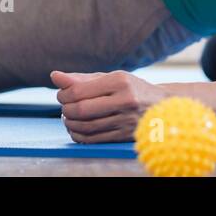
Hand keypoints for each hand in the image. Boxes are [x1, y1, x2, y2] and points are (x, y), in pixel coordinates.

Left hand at [51, 69, 168, 142]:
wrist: (162, 106)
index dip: (64, 94)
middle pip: (81, 110)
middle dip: (66, 110)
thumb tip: (54, 76)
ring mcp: (126, 120)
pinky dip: (79, 135)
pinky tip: (77, 129)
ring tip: (69, 117)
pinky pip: (94, 139)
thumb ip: (82, 78)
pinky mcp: (125, 136)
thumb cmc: (131, 89)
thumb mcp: (111, 78)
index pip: (79, 91)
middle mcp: (125, 100)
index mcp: (120, 81)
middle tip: (65, 107)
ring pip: (86, 127)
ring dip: (70, 123)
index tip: (62, 94)